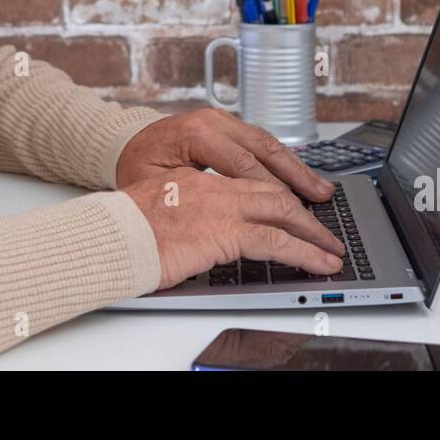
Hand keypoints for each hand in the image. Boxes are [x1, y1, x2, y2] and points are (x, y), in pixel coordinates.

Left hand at [116, 109, 334, 202]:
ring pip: (270, 144)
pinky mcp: (231, 127)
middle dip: (296, 177)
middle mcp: (214, 120)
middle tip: (321, 200)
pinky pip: (263, 144)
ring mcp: (225, 120)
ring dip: (298, 169)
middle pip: (265, 149)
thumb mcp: (151, 184)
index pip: (242, 163)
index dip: (269, 190)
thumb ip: (186, 194)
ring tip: (322, 191)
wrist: (126, 141)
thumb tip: (215, 215)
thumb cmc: (137, 167)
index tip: (291, 214)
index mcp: (196, 132)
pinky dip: (286, 163)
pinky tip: (303, 180)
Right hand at [122, 168, 345, 289]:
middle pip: (274, 191)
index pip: (250, 178)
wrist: (106, 236)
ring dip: (314, 234)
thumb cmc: (122, 230)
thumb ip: (185, 210)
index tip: (295, 205)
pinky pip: (278, 240)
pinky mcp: (225, 232)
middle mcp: (214, 184)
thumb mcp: (158, 209)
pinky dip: (305, 252)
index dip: (279, 193)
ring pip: (284, 212)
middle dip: (306, 211)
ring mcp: (221, 205)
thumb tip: (200, 229)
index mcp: (196, 176)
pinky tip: (320, 263)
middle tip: (326, 228)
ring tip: (332, 251)